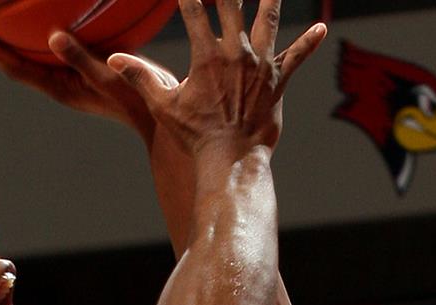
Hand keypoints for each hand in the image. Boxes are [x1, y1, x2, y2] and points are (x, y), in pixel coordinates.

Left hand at [0, 28, 160, 141]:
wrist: (158, 115)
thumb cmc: (135, 96)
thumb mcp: (107, 75)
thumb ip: (80, 56)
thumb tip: (52, 36)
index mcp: (59, 88)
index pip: (18, 70)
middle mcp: (59, 86)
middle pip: (17, 67)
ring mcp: (70, 82)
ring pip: (32, 62)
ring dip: (12, 47)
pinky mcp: (83, 76)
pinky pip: (54, 56)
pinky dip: (40, 43)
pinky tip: (47, 27)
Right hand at [108, 0, 327, 157]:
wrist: (231, 159)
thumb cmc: (196, 135)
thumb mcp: (164, 105)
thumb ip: (140, 78)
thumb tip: (112, 60)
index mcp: (206, 56)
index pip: (193, 11)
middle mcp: (236, 53)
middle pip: (231, 5)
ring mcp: (260, 65)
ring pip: (269, 20)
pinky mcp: (278, 81)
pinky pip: (297, 57)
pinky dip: (310, 42)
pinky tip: (323, 28)